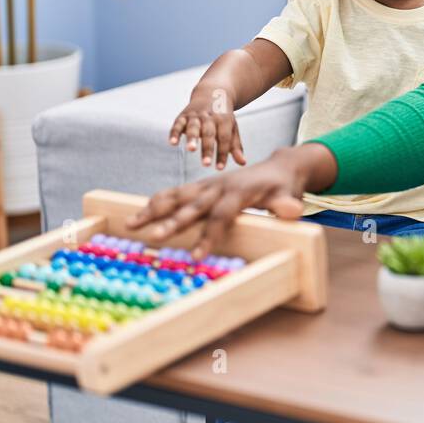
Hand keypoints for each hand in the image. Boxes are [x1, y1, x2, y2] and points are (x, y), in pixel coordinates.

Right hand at [124, 149, 306, 259]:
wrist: (278, 167)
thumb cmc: (283, 186)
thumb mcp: (289, 194)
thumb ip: (287, 204)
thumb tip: (293, 211)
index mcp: (239, 191)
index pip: (221, 216)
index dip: (209, 235)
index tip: (196, 255)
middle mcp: (219, 186)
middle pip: (193, 205)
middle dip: (173, 222)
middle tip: (154, 238)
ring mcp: (207, 185)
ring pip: (176, 196)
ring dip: (153, 209)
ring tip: (130, 224)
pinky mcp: (201, 186)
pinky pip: (175, 193)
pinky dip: (156, 202)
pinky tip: (138, 214)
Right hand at [169, 87, 245, 169]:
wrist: (213, 92)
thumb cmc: (224, 116)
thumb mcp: (232, 128)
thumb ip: (235, 146)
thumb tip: (243, 163)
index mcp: (224, 120)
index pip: (224, 139)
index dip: (222, 154)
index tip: (219, 168)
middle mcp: (210, 117)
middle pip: (209, 134)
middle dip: (207, 149)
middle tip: (206, 164)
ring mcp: (196, 115)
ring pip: (193, 127)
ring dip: (192, 138)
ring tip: (190, 150)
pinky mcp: (183, 115)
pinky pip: (178, 124)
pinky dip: (175, 133)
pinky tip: (172, 143)